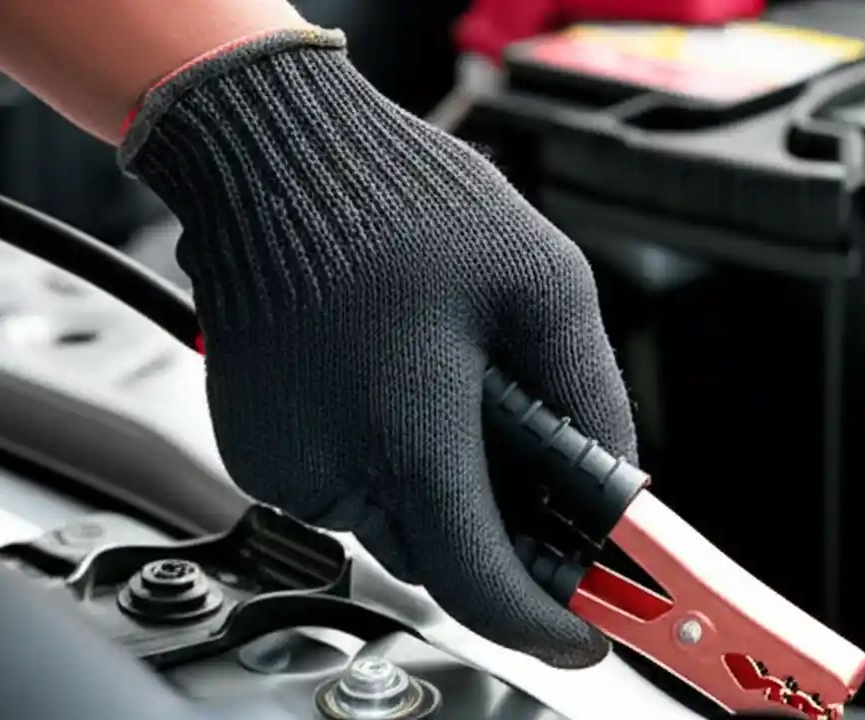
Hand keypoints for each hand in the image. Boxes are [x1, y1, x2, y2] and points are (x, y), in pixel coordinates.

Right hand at [123, 30, 636, 668]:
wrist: (269, 156)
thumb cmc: (392, 198)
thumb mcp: (542, 281)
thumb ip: (589, 400)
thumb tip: (612, 487)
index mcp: (405, 438)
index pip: (483, 587)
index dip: (543, 620)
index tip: (580, 629)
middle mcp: (328, 468)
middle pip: (437, 551)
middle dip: (487, 516)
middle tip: (510, 434)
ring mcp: (279, 460)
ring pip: (385, 517)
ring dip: (426, 474)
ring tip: (434, 376)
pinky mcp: (252, 443)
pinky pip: (336, 480)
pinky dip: (373, 451)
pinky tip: (383, 375)